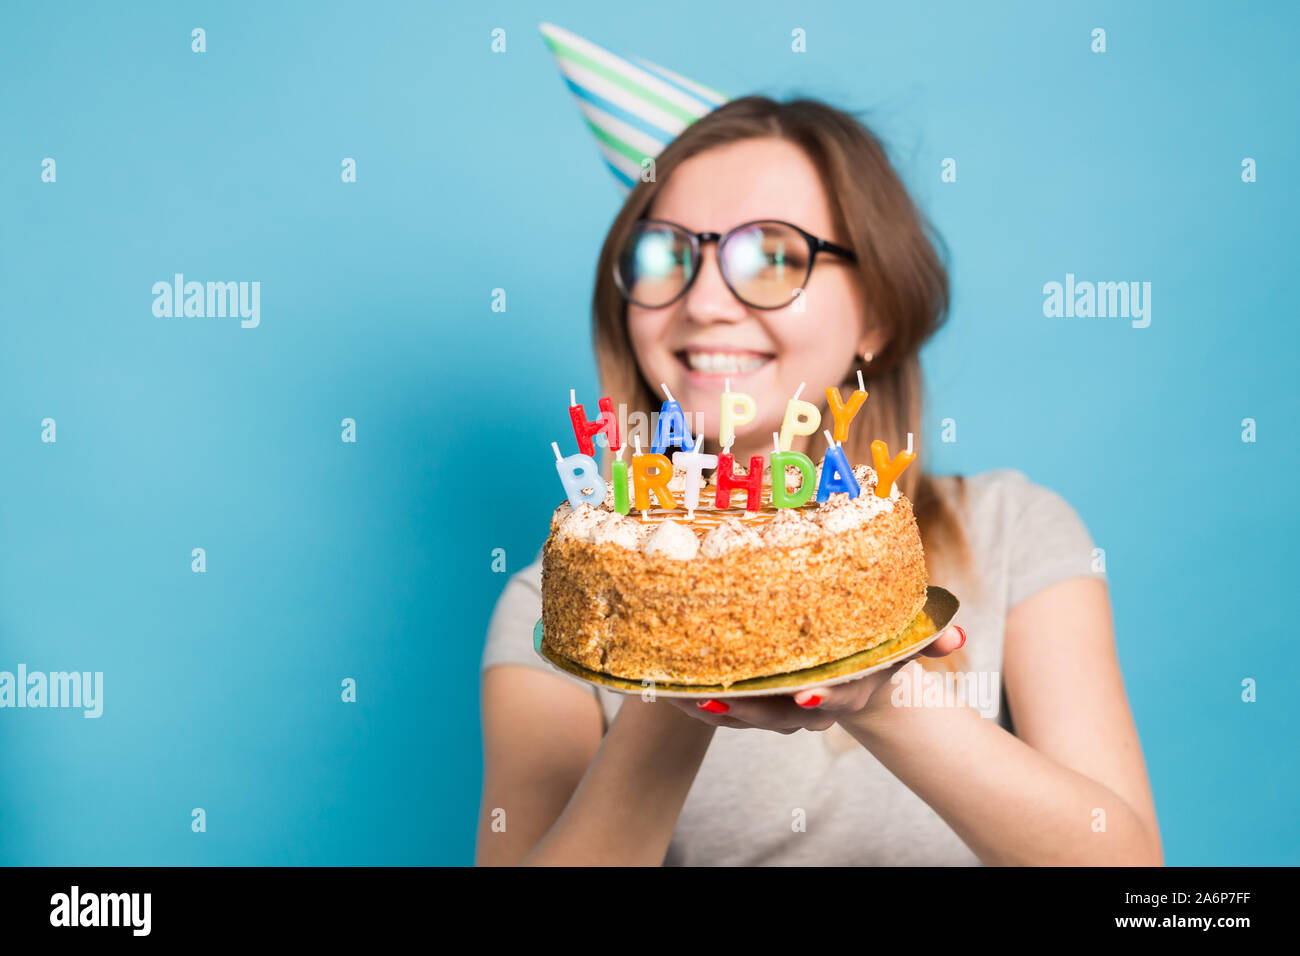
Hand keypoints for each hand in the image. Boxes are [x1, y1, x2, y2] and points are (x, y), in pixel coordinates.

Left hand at [663, 625, 966, 732]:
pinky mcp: (752, 705)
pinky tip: (668, 689)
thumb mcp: (900, 640)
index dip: (822, 700)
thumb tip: (957, 635)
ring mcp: (780, 710)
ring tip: (683, 696)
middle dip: (748, 710)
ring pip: (744, 717)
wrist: (846, 670)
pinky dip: (697, 702)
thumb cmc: (873, 646)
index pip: (836, 698)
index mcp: (847, 689)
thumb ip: (926, 637)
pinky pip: (723, 710)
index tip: (805, 696)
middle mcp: (811, 708)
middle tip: (716, 698)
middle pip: (778, 716)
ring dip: (713, 709)